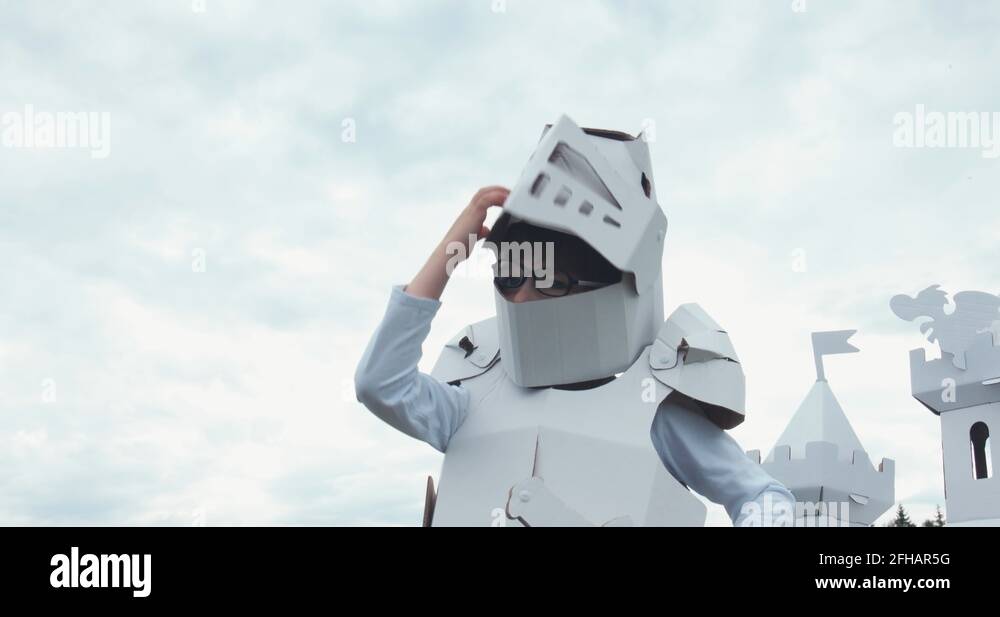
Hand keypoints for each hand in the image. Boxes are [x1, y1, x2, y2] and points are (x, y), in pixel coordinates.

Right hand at [405, 186, 508, 300]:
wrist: (450, 252)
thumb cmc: (459, 248)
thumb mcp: (474, 237)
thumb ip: (481, 232)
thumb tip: (487, 230)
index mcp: (470, 214)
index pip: (481, 198)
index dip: (494, 195)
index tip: (506, 198)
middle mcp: (469, 210)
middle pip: (483, 191)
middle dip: (498, 189)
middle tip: (512, 193)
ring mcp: (471, 210)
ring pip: (484, 192)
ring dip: (499, 191)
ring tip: (511, 195)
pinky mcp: (474, 213)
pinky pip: (487, 199)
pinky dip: (497, 197)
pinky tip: (507, 201)